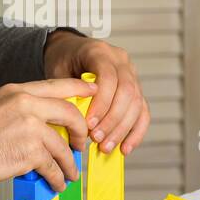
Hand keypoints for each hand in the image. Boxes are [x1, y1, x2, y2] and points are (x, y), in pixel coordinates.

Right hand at [0, 78, 94, 190]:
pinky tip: (56, 183)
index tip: (94, 90)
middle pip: (69, 113)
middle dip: (80, 132)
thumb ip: (19, 109)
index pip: (57, 85)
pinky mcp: (30, 151)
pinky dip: (58, 177)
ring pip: (63, 146)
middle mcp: (25, 104)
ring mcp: (29, 127)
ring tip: (70, 173)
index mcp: (16, 91)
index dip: (79, 87)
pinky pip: (54, 166)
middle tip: (81, 144)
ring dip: (70, 164)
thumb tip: (42, 123)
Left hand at [43, 32, 149, 155]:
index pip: (109, 77)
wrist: (70, 51)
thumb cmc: (63, 61)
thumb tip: (78, 121)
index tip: (89, 124)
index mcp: (100, 51)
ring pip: (137, 103)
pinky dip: (136, 132)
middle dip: (112, 120)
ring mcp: (131, 74)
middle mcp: (121, 61)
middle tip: (97, 139)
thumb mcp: (57, 71)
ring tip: (106, 147)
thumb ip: (69, 92)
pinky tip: (126, 147)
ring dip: (123, 129)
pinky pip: (142, 111)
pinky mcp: (136, 89)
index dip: (101, 103)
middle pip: (127, 92)